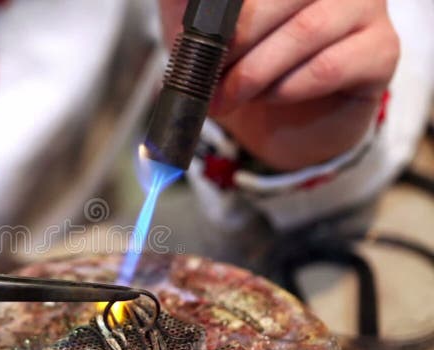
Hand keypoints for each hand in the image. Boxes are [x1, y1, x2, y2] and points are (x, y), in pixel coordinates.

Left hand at [161, 0, 399, 170]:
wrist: (271, 121)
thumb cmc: (236, 62)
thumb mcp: (196, 22)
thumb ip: (190, 2)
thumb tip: (186, 0)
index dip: (232, 10)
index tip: (194, 32)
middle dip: (236, 38)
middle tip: (205, 73)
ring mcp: (366, 8)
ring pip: (306, 32)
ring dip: (255, 71)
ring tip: (226, 96)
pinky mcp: (381, 51)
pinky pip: (328, 67)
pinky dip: (286, 89)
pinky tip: (267, 97)